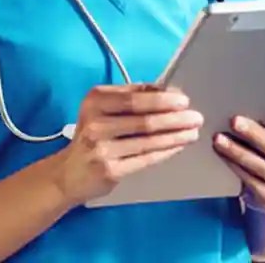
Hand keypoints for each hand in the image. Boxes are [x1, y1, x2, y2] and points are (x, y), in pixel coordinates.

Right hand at [54, 84, 203, 205]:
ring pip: (148, 140)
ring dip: (176, 135)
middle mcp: (95, 123)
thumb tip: (165, 90)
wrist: (68, 173)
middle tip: (196, 117)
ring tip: (193, 132)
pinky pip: (146, 158)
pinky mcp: (111, 170)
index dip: (162, 99)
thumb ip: (129, 98)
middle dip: (175, 118)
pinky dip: (166, 151)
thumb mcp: (101, 110)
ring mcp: (102, 148)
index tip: (183, 100)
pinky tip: (178, 146)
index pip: (134, 98)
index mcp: (94, 101)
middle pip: (144, 120)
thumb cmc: (91, 137)